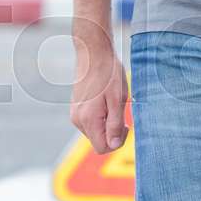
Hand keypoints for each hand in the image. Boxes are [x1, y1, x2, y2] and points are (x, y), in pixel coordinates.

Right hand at [71, 25, 128, 153]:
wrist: (93, 53)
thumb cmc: (109, 73)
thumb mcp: (118, 100)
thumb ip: (115, 125)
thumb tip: (114, 145)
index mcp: (88, 120)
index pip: (103, 148)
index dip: (118, 142)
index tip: (126, 124)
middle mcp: (78, 120)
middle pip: (98, 141)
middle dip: (113, 132)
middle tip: (121, 112)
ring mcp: (75, 114)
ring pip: (95, 132)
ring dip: (107, 124)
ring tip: (113, 103)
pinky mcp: (76, 109)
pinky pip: (91, 122)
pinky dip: (101, 117)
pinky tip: (105, 101)